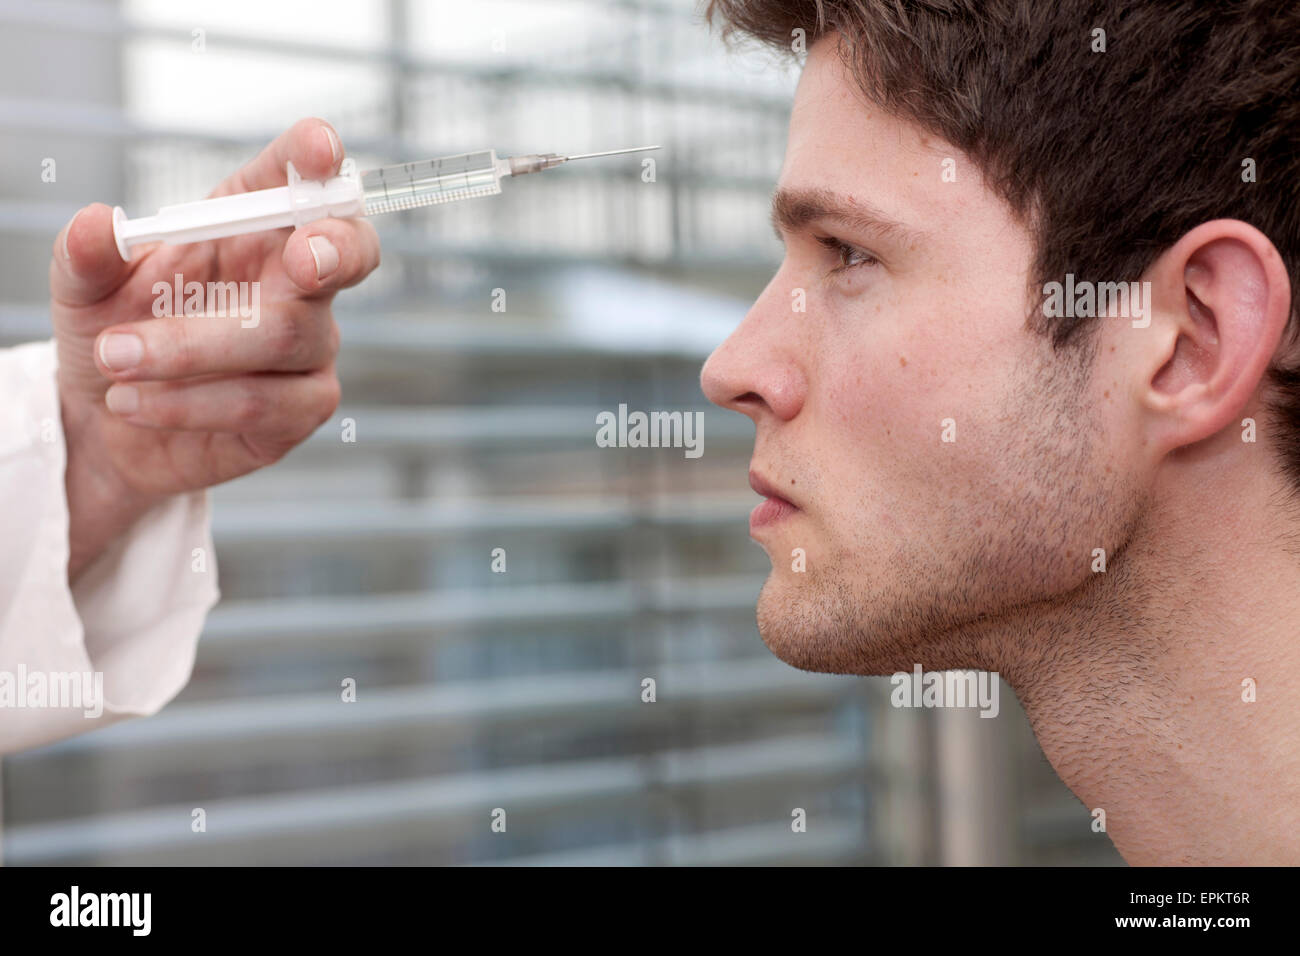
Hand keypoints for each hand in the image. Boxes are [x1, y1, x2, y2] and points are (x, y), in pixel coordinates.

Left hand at [51, 118, 379, 579]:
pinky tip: (136, 402)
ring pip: (285, 336)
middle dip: (334, 249)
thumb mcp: (85, 291)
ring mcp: (309, 345)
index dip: (318, 159)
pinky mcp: (303, 407)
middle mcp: (295, 279)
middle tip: (303, 259)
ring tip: (115, 359)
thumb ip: (88, 256)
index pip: (300, 179)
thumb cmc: (115, 337)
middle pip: (348, 251)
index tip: (318, 150)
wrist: (106, 426)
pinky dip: (190, 403)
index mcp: (250, 226)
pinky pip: (263, 403)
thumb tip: (98, 222)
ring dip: (189, 349)